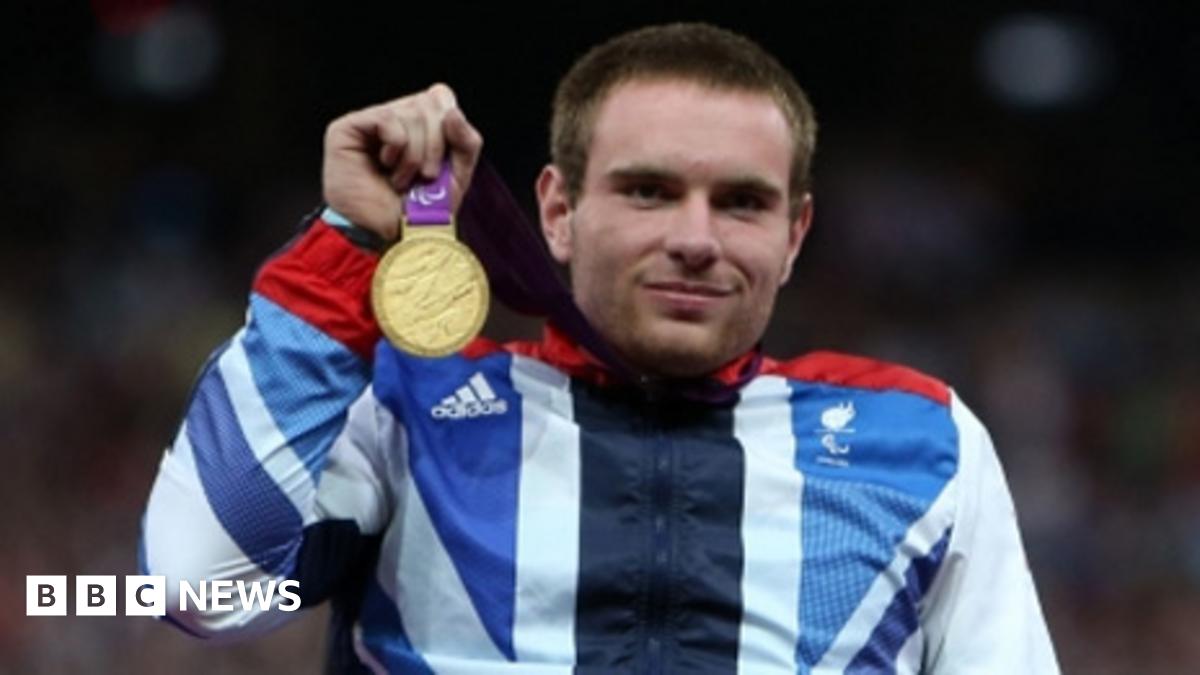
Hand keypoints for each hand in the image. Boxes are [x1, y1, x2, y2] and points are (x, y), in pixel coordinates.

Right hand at [322, 83, 483, 240]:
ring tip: (401, 179)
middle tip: (425, 176)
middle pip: (429, 103)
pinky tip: (386, 165)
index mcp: (421, 124)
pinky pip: (387, 118)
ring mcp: (371, 121)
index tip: (443, 162)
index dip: (448, 126)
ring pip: (410, 111)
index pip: (441, 96)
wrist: (391, 236)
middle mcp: (396, 117)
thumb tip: (453, 113)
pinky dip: (396, 146)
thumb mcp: (458, 177)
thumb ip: (467, 142)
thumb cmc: (420, 212)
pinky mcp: (347, 128)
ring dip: (414, 154)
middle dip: (435, 145)